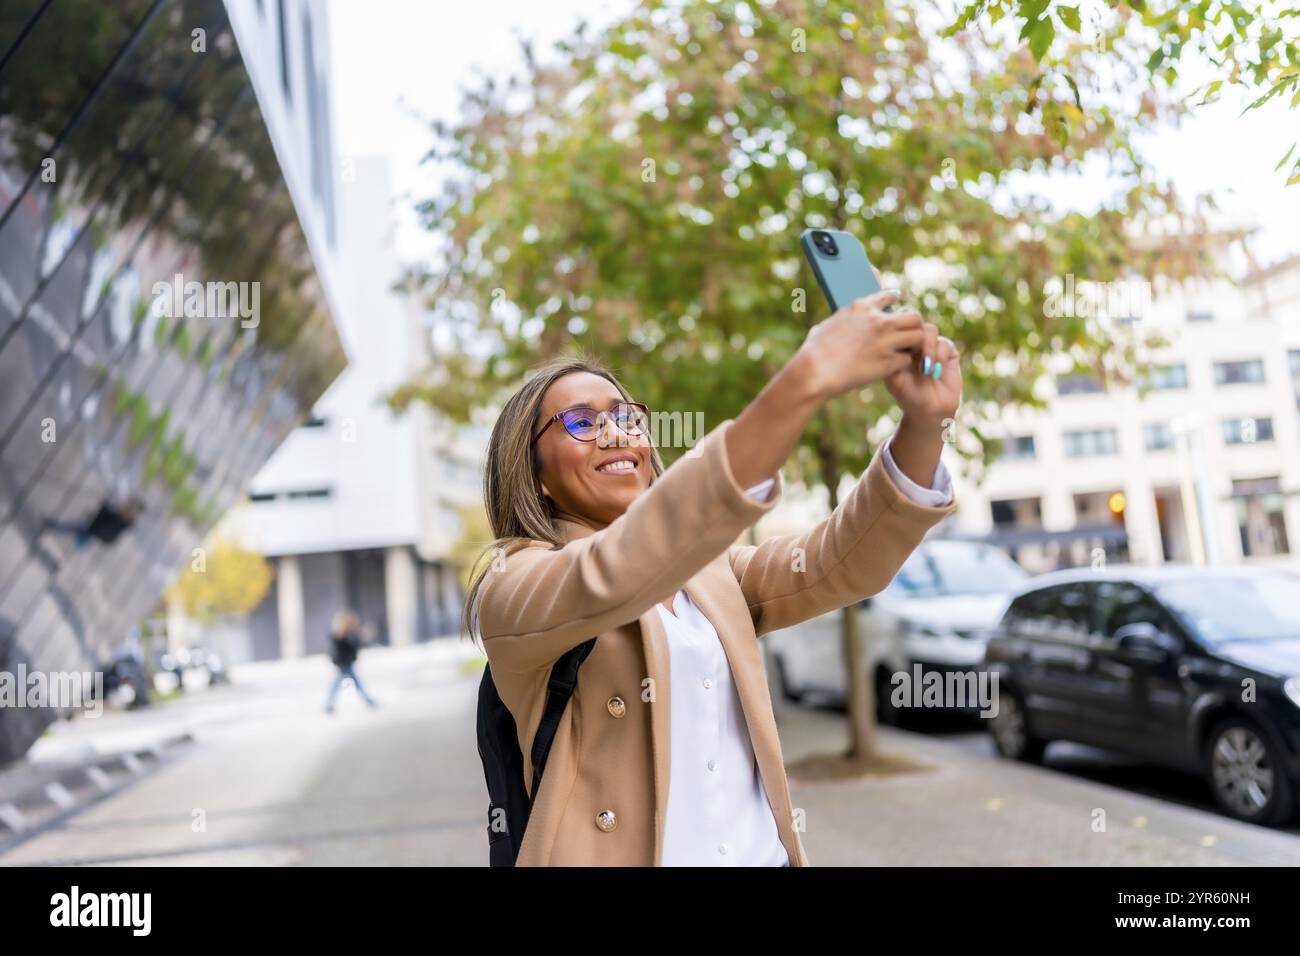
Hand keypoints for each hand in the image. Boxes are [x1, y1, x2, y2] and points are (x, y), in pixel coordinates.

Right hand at [793, 290, 925, 400]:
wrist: (814, 371)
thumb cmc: (813, 351)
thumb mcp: (824, 326)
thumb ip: (837, 322)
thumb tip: (831, 325)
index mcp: (861, 307)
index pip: (889, 296)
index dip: (896, 302)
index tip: (898, 307)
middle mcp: (878, 321)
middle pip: (913, 315)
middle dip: (913, 324)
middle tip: (907, 333)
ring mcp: (885, 341)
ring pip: (918, 336)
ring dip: (914, 344)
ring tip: (907, 350)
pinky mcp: (888, 362)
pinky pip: (908, 359)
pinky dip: (903, 363)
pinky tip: (896, 366)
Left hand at [884, 328, 961, 424]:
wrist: (930, 411)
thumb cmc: (907, 396)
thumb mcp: (893, 378)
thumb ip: (892, 358)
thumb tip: (892, 338)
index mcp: (898, 344)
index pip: (897, 324)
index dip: (898, 329)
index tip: (897, 347)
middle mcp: (914, 342)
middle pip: (914, 321)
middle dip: (914, 336)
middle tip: (911, 354)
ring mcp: (931, 345)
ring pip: (929, 330)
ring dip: (927, 348)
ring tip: (925, 369)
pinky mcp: (948, 351)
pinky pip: (944, 343)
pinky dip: (939, 356)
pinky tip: (934, 372)